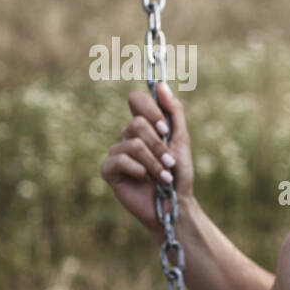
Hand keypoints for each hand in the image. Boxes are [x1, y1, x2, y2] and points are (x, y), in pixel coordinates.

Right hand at [100, 81, 194, 236]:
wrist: (175, 205)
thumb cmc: (178, 174)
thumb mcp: (181, 140)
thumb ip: (174, 112)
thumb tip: (161, 85)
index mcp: (144, 126)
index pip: (136, 99)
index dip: (150, 110)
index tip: (165, 128)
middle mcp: (127, 136)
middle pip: (136, 124)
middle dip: (159, 145)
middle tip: (170, 162)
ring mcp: (116, 152)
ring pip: (132, 143)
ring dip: (155, 162)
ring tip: (164, 177)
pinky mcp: (108, 170)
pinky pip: (120, 160)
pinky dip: (140, 171)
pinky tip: (145, 181)